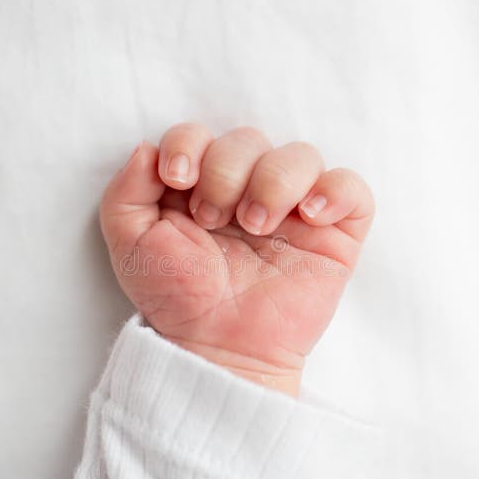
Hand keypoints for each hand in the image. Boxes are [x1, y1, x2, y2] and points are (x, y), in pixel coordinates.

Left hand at [100, 124, 374, 395]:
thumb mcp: (130, 244)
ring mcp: (294, 208)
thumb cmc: (177, 298)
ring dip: (273, 182)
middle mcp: (249, 187)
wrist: (216, 346)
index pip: (200, 132)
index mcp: (202, 183)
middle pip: (249, 137)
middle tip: (214, 220)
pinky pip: (352, 189)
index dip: (189, 143)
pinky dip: (334, 191)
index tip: (178, 180)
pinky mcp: (334, 234)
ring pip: (301, 154)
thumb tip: (149, 148)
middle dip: (226, 172)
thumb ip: (126, 191)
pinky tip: (308, 218)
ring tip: (256, 226)